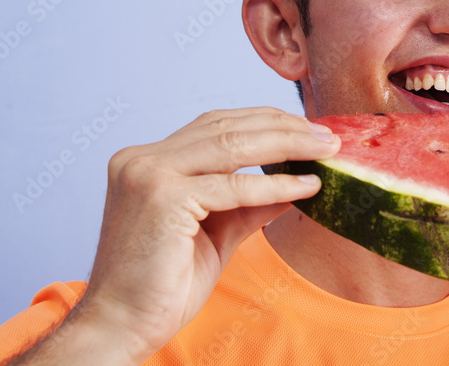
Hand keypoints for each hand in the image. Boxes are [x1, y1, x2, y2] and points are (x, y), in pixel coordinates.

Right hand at [22, 107, 339, 363]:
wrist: (122, 326)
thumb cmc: (164, 285)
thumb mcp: (218, 231)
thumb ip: (251, 203)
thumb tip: (297, 183)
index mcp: (147, 160)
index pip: (215, 125)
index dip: (265, 122)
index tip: (307, 129)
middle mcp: (142, 159)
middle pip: (226, 128)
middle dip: (283, 128)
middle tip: (326, 136)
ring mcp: (148, 174)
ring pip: (232, 146)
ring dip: (287, 145)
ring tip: (324, 150)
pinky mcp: (162, 197)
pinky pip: (233, 187)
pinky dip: (275, 184)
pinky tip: (306, 186)